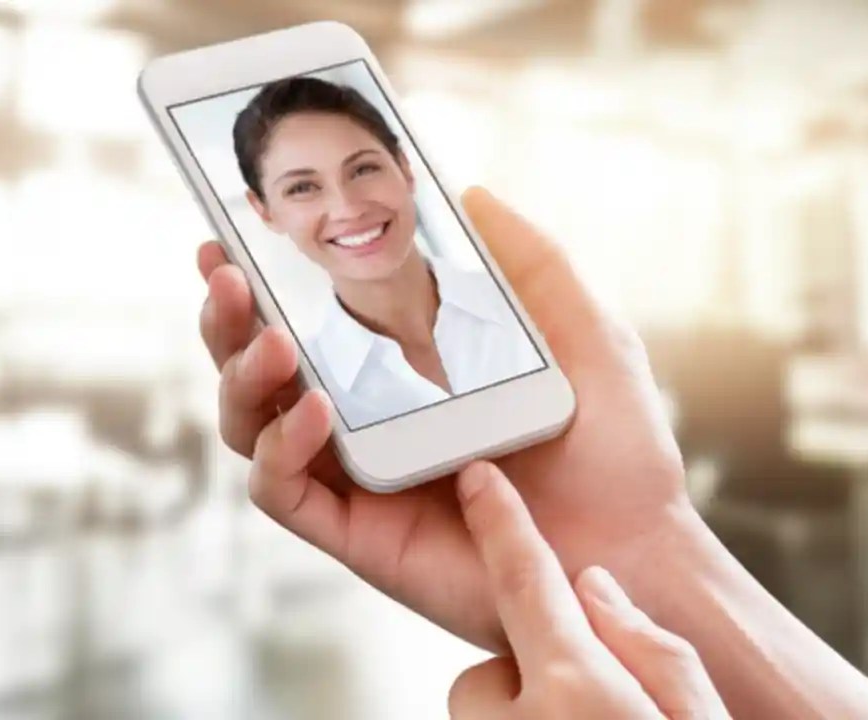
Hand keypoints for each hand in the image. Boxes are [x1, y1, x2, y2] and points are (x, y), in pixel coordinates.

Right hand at [197, 186, 690, 650]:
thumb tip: (472, 194)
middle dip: (229, 318)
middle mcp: (370, 422)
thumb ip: (531, 263)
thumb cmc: (617, 448)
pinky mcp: (359, 533)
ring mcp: (359, 478)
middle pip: (262, 369)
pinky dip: (280, 446)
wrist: (638, 546)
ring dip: (242, 376)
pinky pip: (283, 491)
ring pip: (251, 426)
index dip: (265, 279)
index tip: (236, 232)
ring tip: (272, 337)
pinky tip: (314, 409)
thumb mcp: (582, 332)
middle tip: (229, 272)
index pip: (314, 320)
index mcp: (408, 373)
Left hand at [447, 461, 728, 719]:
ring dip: (524, 708)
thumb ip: (652, 647)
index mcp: (575, 690)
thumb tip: (600, 592)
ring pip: (486, 704)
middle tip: (595, 692)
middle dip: (531, 660)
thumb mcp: (700, 719)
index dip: (500, 522)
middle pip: (492, 659)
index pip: (523, 580)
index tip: (478, 480)